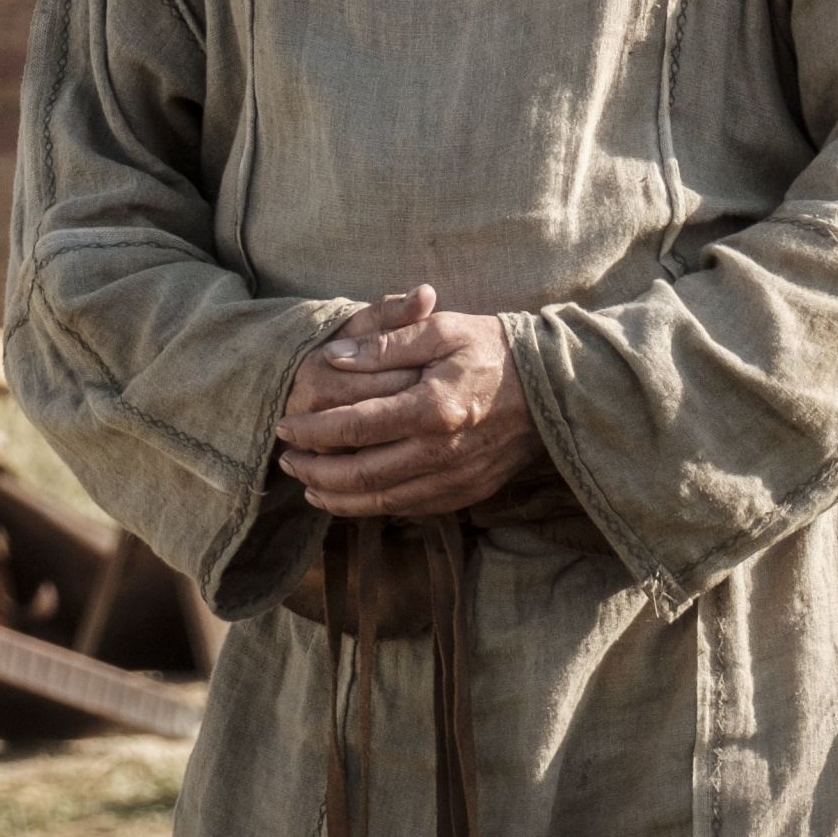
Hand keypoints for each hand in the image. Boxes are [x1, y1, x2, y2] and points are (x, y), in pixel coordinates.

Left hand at [275, 283, 545, 520]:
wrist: (553, 386)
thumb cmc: (492, 348)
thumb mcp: (442, 327)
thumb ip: (385, 342)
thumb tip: (332, 359)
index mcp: (433, 407)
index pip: (354, 428)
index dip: (312, 430)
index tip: (284, 425)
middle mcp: (442, 452)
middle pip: (361, 476)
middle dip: (315, 471)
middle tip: (286, 460)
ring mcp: (456, 479)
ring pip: (381, 502)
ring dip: (337, 498)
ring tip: (308, 485)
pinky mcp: (467, 493)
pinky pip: (409, 508)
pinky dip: (372, 507)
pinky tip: (351, 497)